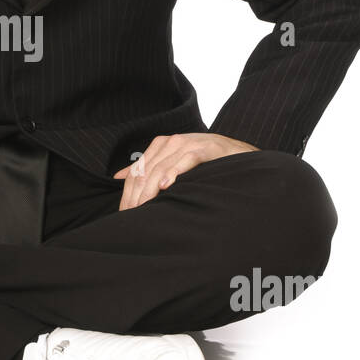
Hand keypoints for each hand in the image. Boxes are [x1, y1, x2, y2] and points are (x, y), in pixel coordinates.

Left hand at [112, 133, 258, 210]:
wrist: (240, 152)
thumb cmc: (206, 161)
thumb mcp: (174, 162)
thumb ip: (148, 168)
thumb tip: (119, 177)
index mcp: (161, 145)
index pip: (137, 171)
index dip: (128, 193)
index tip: (124, 214)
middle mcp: (172, 142)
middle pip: (145, 171)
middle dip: (136, 195)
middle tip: (132, 217)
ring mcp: (188, 143)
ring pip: (161, 167)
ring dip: (150, 190)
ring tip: (143, 207)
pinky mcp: (205, 148)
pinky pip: (186, 160)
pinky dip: (174, 173)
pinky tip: (165, 186)